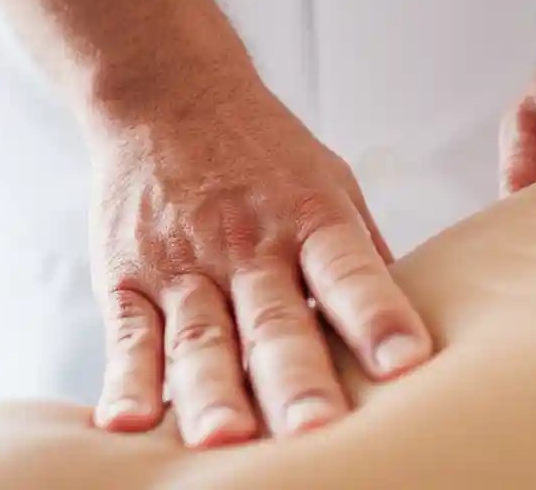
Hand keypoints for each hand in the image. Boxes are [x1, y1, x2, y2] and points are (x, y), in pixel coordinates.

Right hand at [88, 73, 431, 446]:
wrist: (168, 94)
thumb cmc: (265, 155)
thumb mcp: (329, 184)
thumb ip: (361, 258)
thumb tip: (409, 326)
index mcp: (311, 219)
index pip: (350, 271)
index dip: (377, 316)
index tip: (406, 364)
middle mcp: (249, 245)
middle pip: (275, 320)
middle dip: (296, 378)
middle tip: (317, 430)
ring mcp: (184, 264)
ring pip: (200, 337)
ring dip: (212, 392)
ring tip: (225, 442)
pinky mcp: (128, 277)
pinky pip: (128, 335)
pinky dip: (126, 380)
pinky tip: (129, 425)